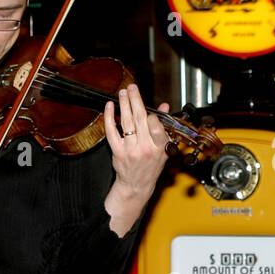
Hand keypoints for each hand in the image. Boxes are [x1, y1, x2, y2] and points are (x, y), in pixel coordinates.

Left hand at [103, 83, 169, 231]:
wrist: (136, 185)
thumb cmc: (151, 166)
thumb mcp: (163, 148)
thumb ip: (163, 126)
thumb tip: (164, 106)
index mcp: (159, 148)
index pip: (156, 129)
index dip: (153, 117)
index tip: (150, 109)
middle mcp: (145, 148)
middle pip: (140, 120)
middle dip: (135, 101)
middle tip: (132, 88)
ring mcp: (130, 150)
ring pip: (126, 123)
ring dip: (124, 105)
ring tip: (123, 92)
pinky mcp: (117, 151)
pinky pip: (111, 131)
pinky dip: (109, 117)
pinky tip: (109, 106)